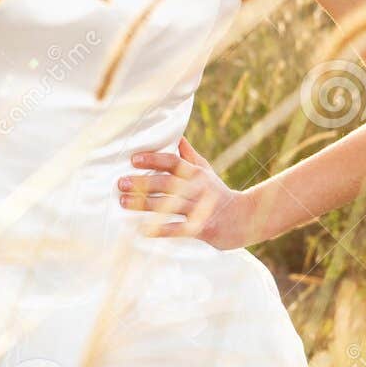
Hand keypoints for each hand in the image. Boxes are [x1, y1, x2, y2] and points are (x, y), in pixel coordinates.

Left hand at [117, 136, 253, 249]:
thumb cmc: (219, 194)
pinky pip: (178, 229)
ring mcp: (200, 208)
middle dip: (143, 182)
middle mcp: (198, 188)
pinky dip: (160, 229)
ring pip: (169, 204)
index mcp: (197, 173)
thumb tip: (176, 136)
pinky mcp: (201, 228)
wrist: (244, 219)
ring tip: (124, 202)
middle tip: (121, 182)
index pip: (173, 162)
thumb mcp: (206, 172)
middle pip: (168, 182)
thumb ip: (189, 156)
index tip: (134, 159)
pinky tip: (142, 230)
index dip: (154, 159)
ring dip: (145, 203)